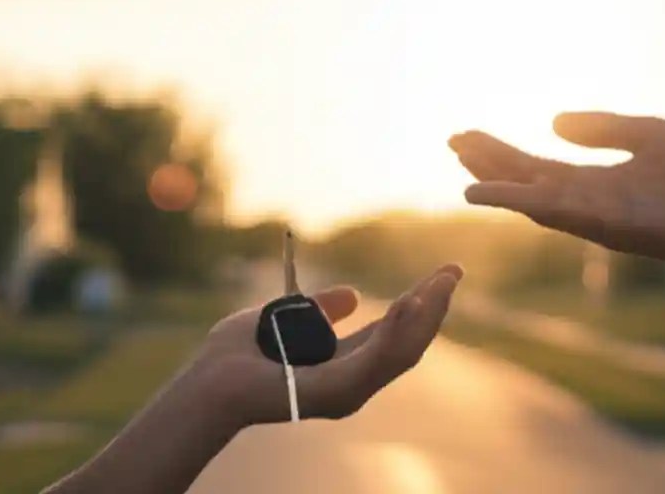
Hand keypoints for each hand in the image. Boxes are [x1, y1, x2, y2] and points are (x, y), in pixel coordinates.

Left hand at [194, 264, 462, 428]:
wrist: (211, 379)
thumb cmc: (238, 353)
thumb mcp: (286, 316)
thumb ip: (320, 308)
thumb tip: (352, 294)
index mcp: (343, 363)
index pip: (393, 331)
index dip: (420, 302)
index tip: (444, 274)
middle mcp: (353, 381)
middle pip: (408, 342)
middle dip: (434, 306)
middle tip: (453, 272)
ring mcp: (348, 390)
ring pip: (402, 351)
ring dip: (425, 314)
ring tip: (441, 283)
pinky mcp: (337, 392)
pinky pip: (377, 359)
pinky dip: (397, 331)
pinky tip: (410, 303)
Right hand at [448, 111, 664, 271]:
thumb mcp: (651, 133)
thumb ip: (603, 127)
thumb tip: (552, 119)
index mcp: (596, 184)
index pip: (537, 169)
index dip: (501, 152)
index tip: (466, 135)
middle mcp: (587, 203)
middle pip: (526, 181)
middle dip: (490, 162)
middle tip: (452, 140)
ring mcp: (594, 216)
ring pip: (533, 198)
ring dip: (497, 183)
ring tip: (464, 170)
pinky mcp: (607, 224)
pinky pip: (554, 211)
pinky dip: (518, 200)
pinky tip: (492, 192)